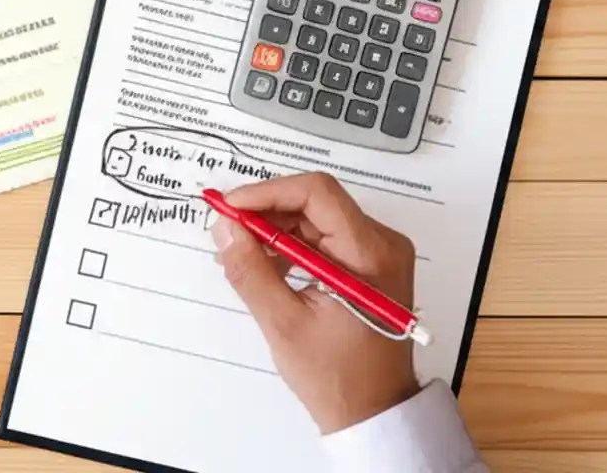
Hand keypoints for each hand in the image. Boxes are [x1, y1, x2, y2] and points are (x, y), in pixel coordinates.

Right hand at [210, 172, 419, 432]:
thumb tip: (224, 227)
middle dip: (266, 214)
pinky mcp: (369, 267)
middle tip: (226, 233)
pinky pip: (324, 240)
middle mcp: (382, 244)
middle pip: (316, 204)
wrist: (375, 413)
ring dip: (275, 232)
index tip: (229, 208)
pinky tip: (266, 269)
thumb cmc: (335, 376)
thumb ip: (251, 270)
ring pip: (317, 220)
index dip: (267, 193)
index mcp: (370, 254)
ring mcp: (378, 255)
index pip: (316, 194)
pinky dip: (291, 248)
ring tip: (240, 257)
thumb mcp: (283, 323)